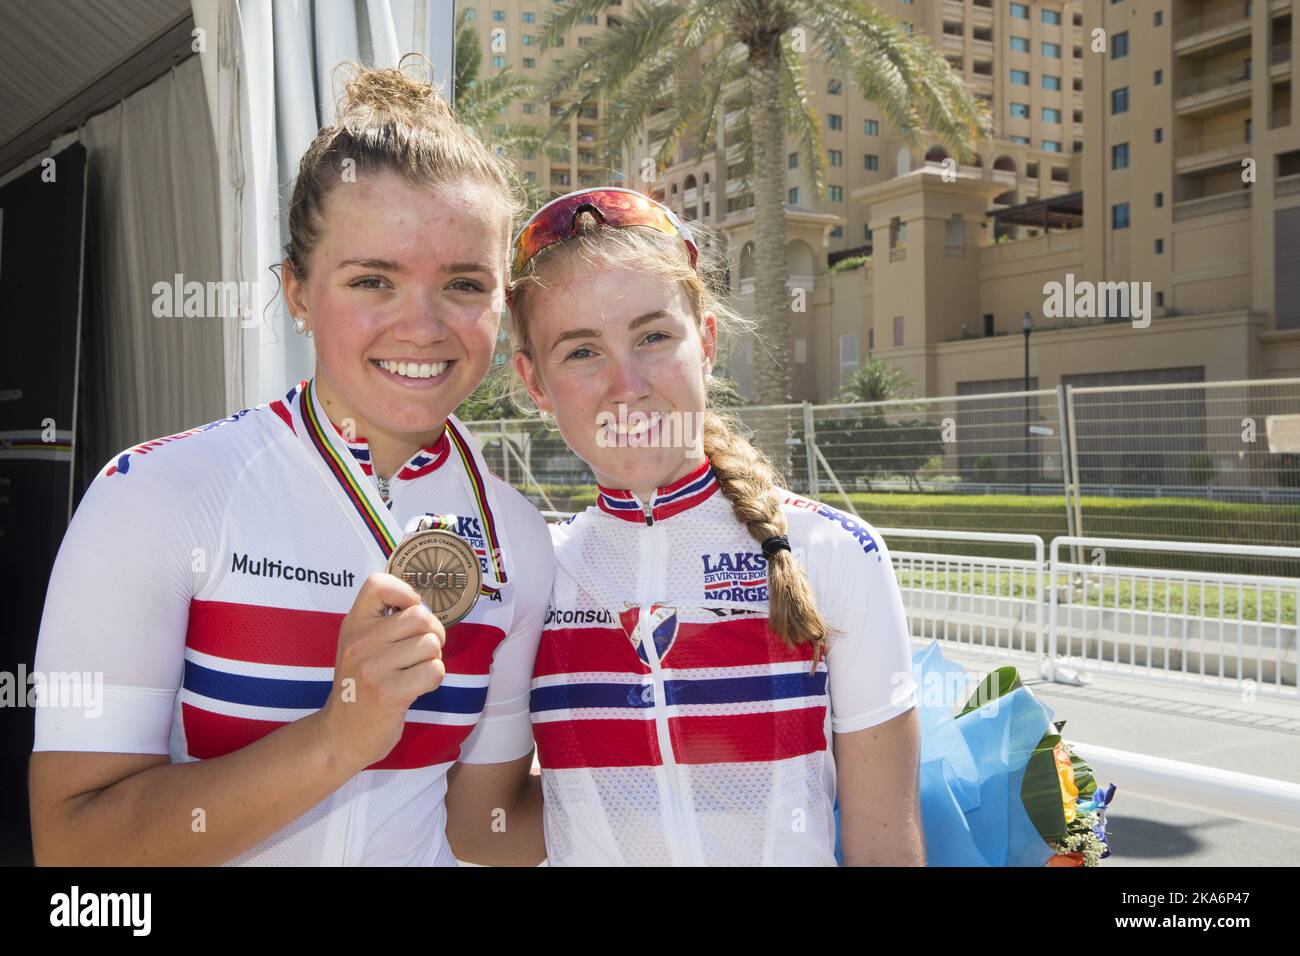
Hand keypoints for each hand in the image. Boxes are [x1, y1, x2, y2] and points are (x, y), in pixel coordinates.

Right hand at [319, 572, 445, 769]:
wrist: (340, 736)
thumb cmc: (359, 688)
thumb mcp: (359, 647)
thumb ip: (382, 622)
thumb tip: (422, 604)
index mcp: (353, 625)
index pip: (378, 584)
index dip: (405, 592)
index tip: (409, 611)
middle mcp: (359, 642)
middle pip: (420, 616)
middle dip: (433, 633)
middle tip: (423, 650)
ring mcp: (373, 668)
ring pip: (431, 643)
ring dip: (433, 659)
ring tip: (416, 671)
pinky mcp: (389, 693)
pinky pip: (434, 670)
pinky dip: (434, 679)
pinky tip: (416, 687)